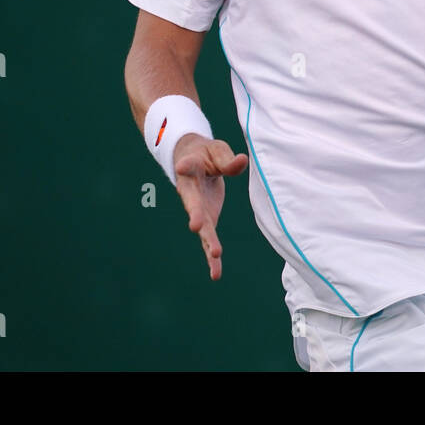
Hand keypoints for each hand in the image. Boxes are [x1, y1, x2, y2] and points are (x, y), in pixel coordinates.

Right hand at [173, 134, 248, 280]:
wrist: (195, 162)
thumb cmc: (207, 154)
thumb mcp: (218, 150)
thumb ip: (228, 159)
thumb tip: (242, 161)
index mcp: (190, 167)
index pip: (187, 165)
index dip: (185, 166)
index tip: (182, 166)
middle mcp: (189, 192)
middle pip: (192, 204)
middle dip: (196, 214)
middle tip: (196, 225)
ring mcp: (197, 209)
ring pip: (202, 227)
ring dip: (208, 241)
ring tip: (215, 255)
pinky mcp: (206, 220)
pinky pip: (209, 239)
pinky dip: (212, 256)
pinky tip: (216, 274)